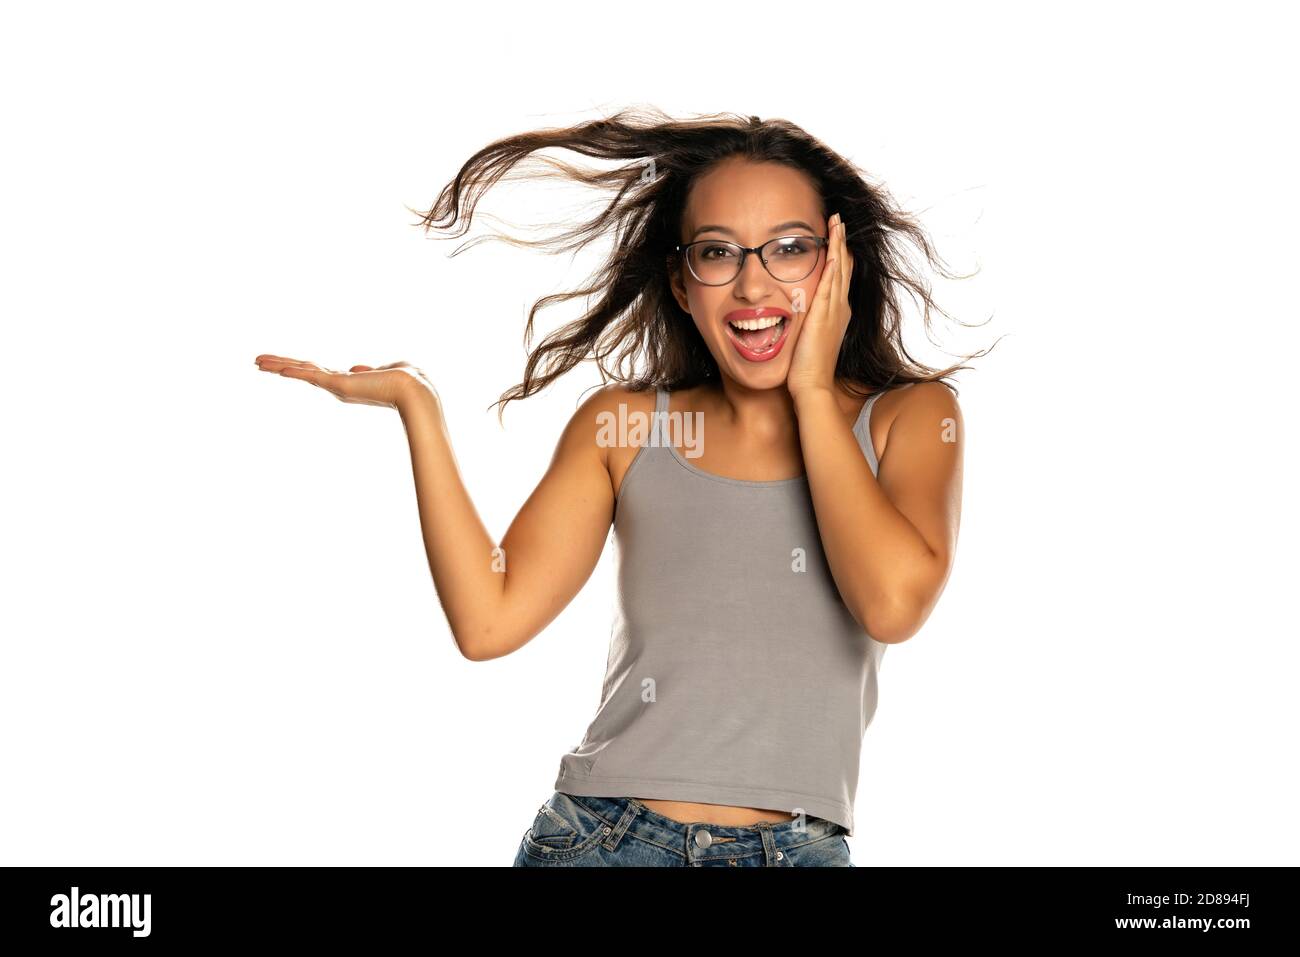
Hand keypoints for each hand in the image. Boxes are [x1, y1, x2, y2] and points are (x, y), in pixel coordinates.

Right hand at [254, 354, 434, 409]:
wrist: (415, 392)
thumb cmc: (408, 381)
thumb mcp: (386, 370)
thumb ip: (370, 371)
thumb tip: (359, 369)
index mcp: (349, 382)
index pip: (317, 372)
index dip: (300, 367)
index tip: (284, 366)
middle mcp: (339, 385)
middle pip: (303, 372)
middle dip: (280, 366)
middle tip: (258, 362)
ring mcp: (337, 386)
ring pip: (302, 372)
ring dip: (279, 366)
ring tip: (257, 361)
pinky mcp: (340, 384)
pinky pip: (311, 375)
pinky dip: (294, 371)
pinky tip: (277, 368)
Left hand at [786, 211, 852, 397]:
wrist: (812, 387)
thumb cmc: (808, 370)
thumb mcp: (810, 340)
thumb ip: (807, 324)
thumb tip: (795, 316)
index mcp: (837, 314)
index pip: (840, 278)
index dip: (839, 257)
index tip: (834, 239)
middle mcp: (840, 308)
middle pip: (844, 267)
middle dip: (840, 242)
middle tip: (838, 221)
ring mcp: (834, 309)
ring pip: (839, 268)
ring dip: (838, 243)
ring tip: (836, 222)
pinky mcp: (823, 313)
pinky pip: (830, 280)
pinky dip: (832, 261)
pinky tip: (833, 245)